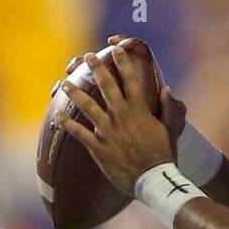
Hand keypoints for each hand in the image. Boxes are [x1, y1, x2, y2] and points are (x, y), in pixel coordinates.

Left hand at [60, 46, 174, 195]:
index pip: (130, 80)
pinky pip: (79, 134)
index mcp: (139, 111)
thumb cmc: (163, 155)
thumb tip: (165, 88)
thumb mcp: (170, 129)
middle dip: (96, 69)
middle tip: (86, 56)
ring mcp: (108, 132)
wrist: (153, 179)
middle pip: (106, 87)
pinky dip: (67, 125)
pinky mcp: (99, 148)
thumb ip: (168, 108)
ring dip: (75, 93)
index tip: (115, 49)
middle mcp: (122, 117)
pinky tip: (58, 116)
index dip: (122, 63)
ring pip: (88, 107)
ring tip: (64, 83)